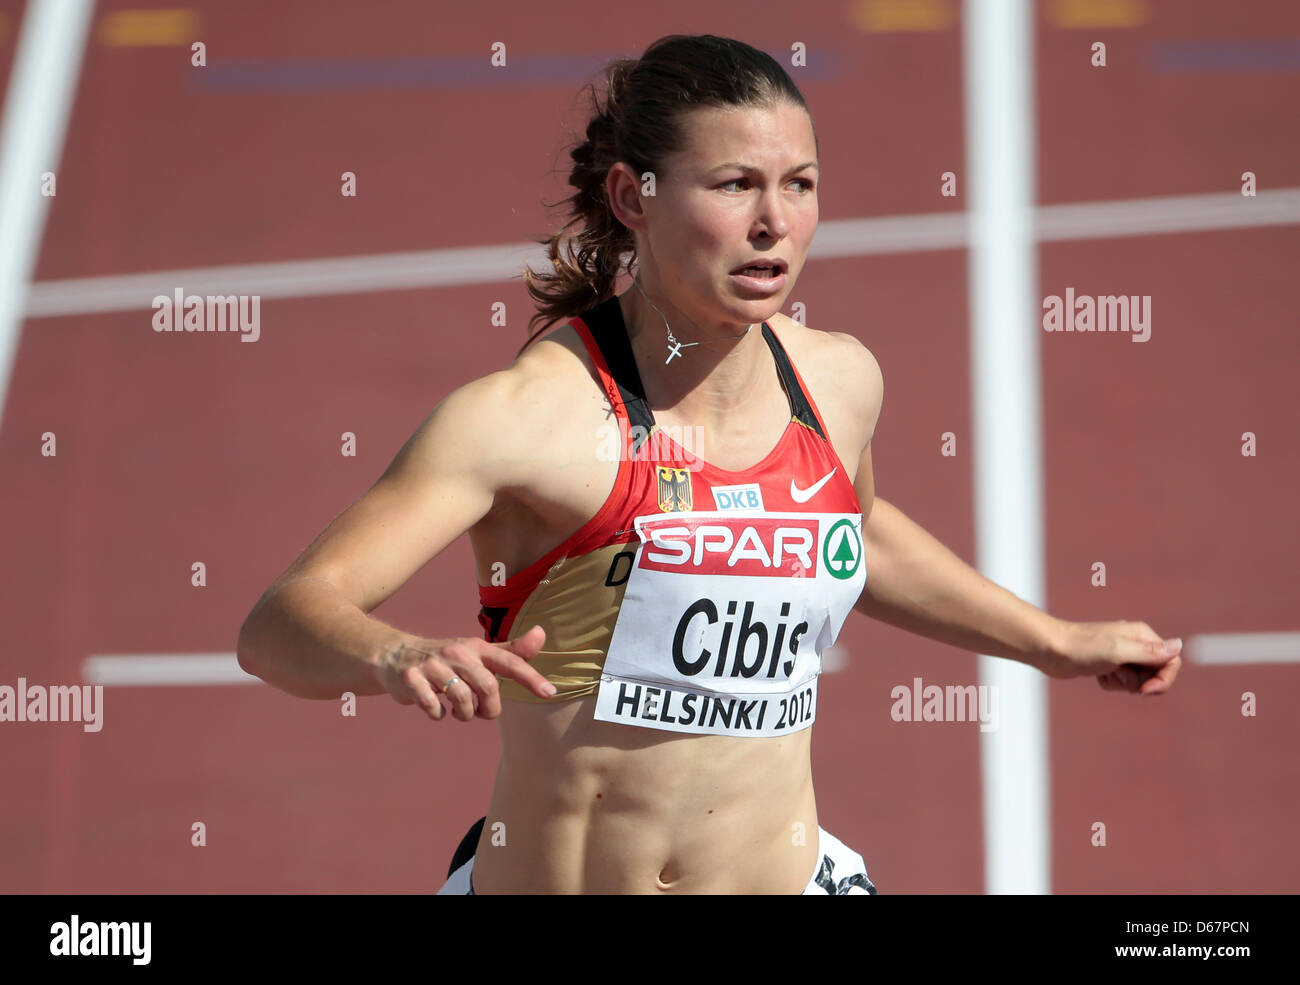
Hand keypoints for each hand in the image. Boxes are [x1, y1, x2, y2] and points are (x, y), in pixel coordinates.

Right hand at [375, 625, 552, 720]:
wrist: (397, 656)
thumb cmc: (448, 659)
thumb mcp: (479, 653)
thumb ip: (511, 651)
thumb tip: (542, 633)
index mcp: (477, 648)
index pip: (510, 662)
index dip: (531, 678)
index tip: (550, 693)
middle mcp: (457, 654)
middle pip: (488, 687)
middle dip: (489, 708)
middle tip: (481, 712)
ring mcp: (433, 665)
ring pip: (462, 700)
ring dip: (464, 714)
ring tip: (458, 711)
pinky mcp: (411, 679)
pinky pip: (434, 707)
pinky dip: (438, 714)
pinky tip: (436, 709)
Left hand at [1041, 620, 1181, 695]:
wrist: (1050, 650)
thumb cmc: (1082, 648)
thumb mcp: (1118, 652)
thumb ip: (1149, 652)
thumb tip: (1179, 645)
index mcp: (1142, 635)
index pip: (1171, 661)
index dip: (1163, 680)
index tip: (1144, 691)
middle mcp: (1135, 642)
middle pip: (1156, 673)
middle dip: (1140, 683)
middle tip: (1119, 677)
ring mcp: (1122, 654)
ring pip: (1139, 680)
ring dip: (1123, 684)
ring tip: (1106, 674)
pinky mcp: (1109, 664)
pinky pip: (1122, 682)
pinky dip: (1111, 684)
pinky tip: (1097, 676)